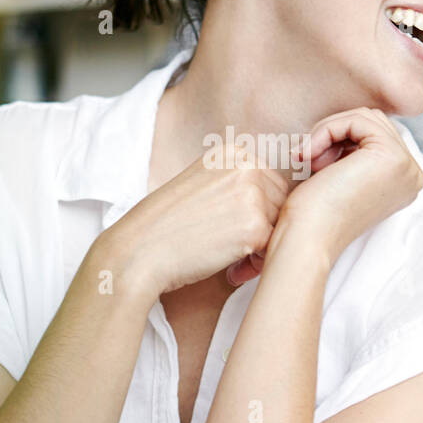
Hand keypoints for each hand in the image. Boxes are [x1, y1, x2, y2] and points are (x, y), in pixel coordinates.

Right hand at [105, 153, 289, 297]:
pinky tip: (232, 270)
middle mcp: (246, 166)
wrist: (140, 249)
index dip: (261, 211)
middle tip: (238, 251)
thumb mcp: (201, 185)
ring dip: (263, 247)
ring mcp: (253, 194)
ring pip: (281, 225)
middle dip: (266, 228)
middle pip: (282, 202)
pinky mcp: (255, 225)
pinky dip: (257, 264)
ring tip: (234, 261)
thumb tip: (273, 204)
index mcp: (233, 153)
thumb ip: (234, 185)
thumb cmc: (165, 226)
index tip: (237, 230)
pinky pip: (274, 247)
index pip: (272, 182)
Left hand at [268, 107, 422, 267]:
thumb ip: (358, 151)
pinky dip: (326, 131)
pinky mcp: (392, 156)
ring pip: (364, 117)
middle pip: (373, 122)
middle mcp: (412, 174)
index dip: (341, 139)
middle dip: (335, 133)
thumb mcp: (344, 173)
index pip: (375, 134)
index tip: (313, 163)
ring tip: (309, 159)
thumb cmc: (313, 212)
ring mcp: (407, 166)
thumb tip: (355, 120)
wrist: (306, 238)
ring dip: (328, 132)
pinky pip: (356, 120)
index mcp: (404, 180)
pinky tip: (309, 156)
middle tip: (308, 159)